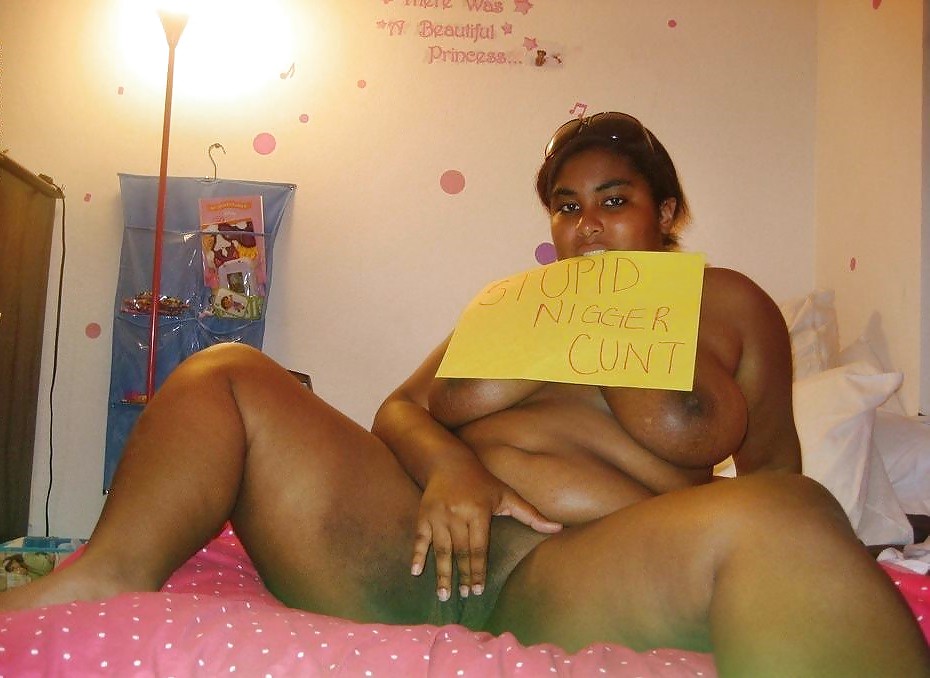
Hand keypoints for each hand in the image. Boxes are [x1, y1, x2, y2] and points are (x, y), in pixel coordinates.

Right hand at [410, 464, 561, 600]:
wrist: (449, 462)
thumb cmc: (482, 481)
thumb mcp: (507, 495)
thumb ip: (531, 514)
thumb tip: (558, 529)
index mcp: (479, 511)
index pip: (479, 548)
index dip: (478, 570)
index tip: (478, 590)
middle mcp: (458, 514)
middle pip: (461, 551)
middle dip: (462, 576)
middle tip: (463, 596)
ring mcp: (439, 515)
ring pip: (441, 549)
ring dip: (442, 573)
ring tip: (443, 595)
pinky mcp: (423, 515)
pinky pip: (420, 538)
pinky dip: (417, 555)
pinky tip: (416, 572)